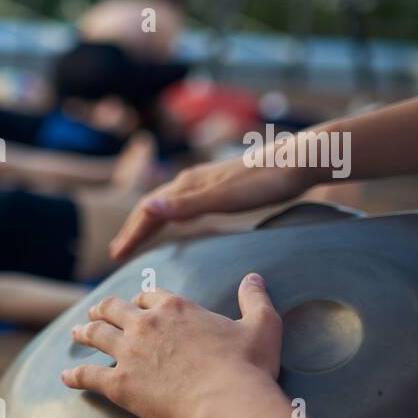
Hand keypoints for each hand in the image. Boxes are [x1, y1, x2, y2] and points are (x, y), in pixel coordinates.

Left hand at [61, 275, 283, 417]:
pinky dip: (75, 375)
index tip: (136, 303)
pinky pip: (88, 375)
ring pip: (96, 335)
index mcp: (175, 308)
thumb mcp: (263, 325)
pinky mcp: (119, 383)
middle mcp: (146, 324)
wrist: (228, 402)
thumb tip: (254, 278)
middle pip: (114, 309)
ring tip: (77, 334)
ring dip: (84, 332)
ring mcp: (129, 353)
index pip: (149, 295)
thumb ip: (256, 299)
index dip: (140, 299)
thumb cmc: (248, 366)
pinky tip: (66, 377)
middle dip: (103, 309)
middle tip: (95, 313)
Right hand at [108, 157, 313, 260]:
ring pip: (167, 204)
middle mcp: (192, 181)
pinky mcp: (219, 186)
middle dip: (134, 229)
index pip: (148, 211)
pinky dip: (169, 216)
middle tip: (118, 252)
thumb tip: (149, 208)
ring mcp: (205, 182)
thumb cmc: (266, 182)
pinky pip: (182, 204)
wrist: (300, 161)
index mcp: (188, 185)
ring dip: (149, 222)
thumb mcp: (225, 197)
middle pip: (153, 206)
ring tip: (138, 238)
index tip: (117, 255)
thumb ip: (187, 204)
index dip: (132, 234)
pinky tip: (177, 222)